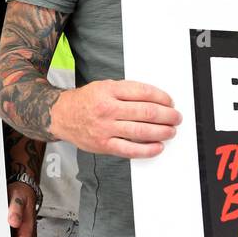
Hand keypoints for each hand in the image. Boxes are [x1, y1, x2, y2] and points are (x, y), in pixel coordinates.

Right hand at [50, 80, 180, 157]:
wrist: (62, 115)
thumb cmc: (86, 101)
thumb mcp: (104, 86)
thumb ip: (127, 92)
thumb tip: (155, 100)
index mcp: (109, 90)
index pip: (143, 92)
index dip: (162, 97)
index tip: (170, 102)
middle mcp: (107, 108)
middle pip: (146, 112)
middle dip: (167, 116)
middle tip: (176, 117)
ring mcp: (105, 128)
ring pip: (141, 131)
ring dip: (162, 132)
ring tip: (171, 131)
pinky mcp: (104, 145)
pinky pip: (130, 150)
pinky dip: (148, 150)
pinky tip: (158, 147)